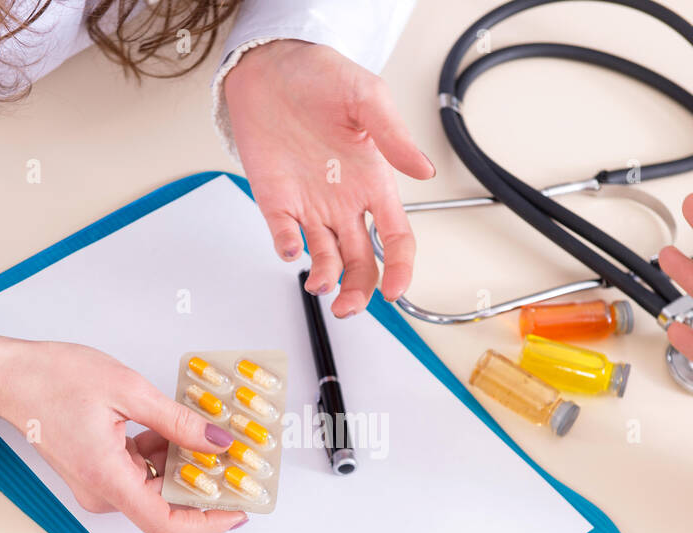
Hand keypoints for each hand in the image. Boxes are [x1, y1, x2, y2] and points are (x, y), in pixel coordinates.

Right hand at [0, 328, 246, 532]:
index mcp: (107, 479)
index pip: (165, 524)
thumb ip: (177, 422)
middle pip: (166, 506)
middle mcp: (102, 492)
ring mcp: (99, 485)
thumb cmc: (51, 379)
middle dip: (205, 487)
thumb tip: (217, 443)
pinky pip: (141, 473)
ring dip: (185, 467)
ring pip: (156, 488)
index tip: (239, 510)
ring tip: (212, 437)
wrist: (9, 375)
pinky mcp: (99, 473)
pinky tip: (178, 429)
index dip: (208, 524)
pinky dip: (164, 455)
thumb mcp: (127, 391)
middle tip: (238, 463)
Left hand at [224, 40, 434, 316]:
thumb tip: (423, 171)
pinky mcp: (276, 201)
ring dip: (325, 280)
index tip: (396, 291)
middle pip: (362, 262)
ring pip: (326, 259)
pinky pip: (283, 236)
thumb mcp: (367, 98)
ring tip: (319, 285)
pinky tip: (290, 248)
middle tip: (349, 308)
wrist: (270, 65)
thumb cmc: (321, 77)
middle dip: (359, 290)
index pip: (397, 238)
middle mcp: (345, 202)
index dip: (401, 268)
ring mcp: (310, 205)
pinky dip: (287, 249)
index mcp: (374, 183)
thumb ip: (393, 137)